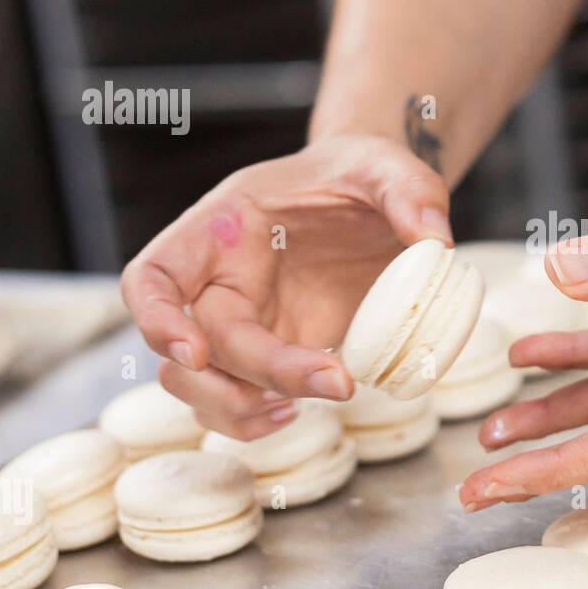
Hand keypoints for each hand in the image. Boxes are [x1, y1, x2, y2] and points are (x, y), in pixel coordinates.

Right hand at [121, 134, 451, 439]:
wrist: (372, 200)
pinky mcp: (272, 353)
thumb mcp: (389, 167)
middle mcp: (217, 281)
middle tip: (333, 382)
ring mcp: (242, 322)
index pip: (151, 275)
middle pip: (191, 347)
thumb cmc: (361, 175)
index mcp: (222, 228)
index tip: (194, 352)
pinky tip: (301, 410)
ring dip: (239, 410)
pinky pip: (237, 400)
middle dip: (247, 379)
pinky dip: (254, 421)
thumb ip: (410, 191)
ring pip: (197, 388)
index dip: (155, 318)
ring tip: (304, 408)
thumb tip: (435, 239)